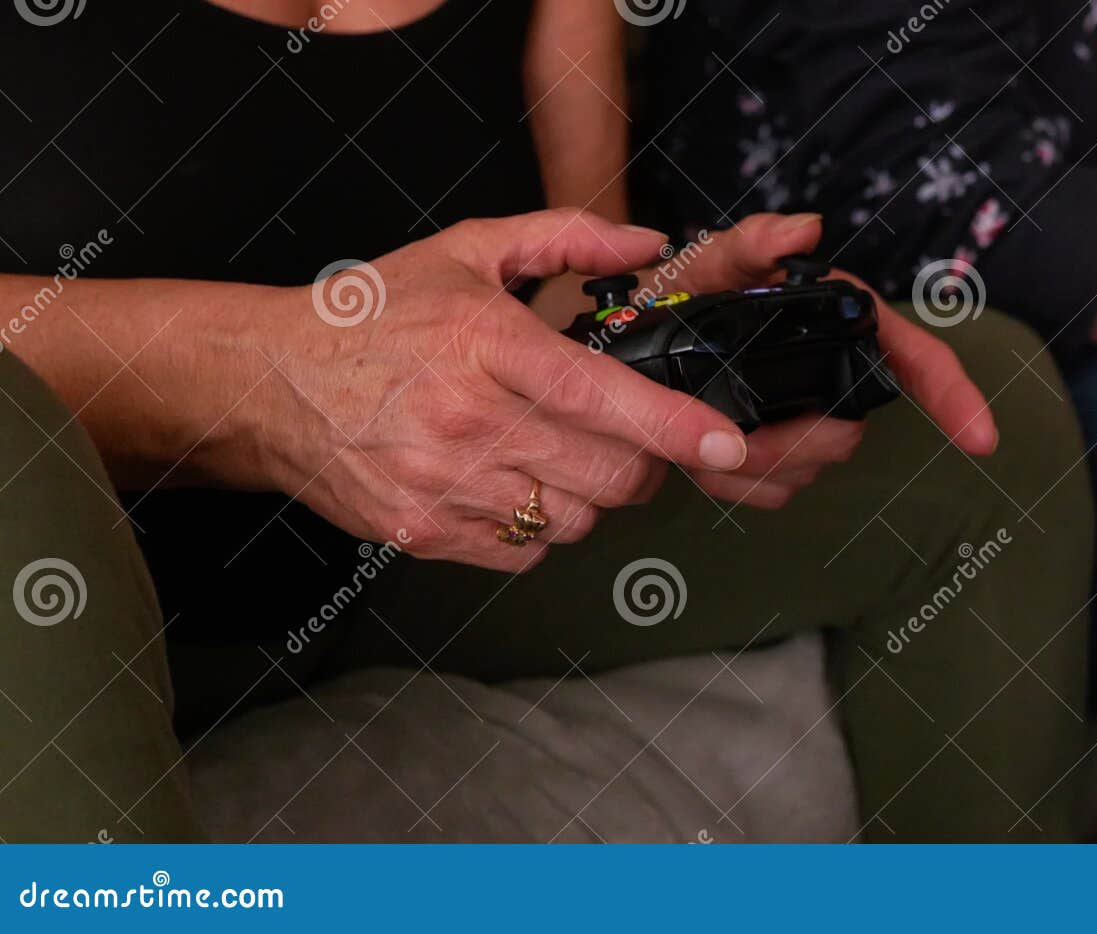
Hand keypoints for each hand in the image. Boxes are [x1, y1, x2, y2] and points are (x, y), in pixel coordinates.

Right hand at [256, 209, 750, 571]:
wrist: (267, 383)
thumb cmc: (373, 316)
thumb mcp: (465, 250)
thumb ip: (564, 237)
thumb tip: (645, 243)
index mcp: (484, 342)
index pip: (603, 395)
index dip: (676, 426)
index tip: (727, 445)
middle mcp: (466, 419)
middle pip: (610, 474)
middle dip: (639, 461)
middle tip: (618, 434)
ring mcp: (442, 484)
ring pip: (576, 519)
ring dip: (588, 494)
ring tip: (549, 452)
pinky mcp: (423, 533)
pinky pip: (527, 551)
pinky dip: (539, 526)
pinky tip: (509, 482)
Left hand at [600, 212, 998, 507]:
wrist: (632, 344)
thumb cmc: (675, 294)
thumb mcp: (707, 263)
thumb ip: (754, 243)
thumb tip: (807, 228)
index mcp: (833, 321)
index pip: (913, 359)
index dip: (953, 396)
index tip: (981, 440)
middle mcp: (831, 372)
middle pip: (852, 429)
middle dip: (794, 444)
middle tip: (735, 440)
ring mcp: (805, 419)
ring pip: (812, 468)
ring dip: (758, 466)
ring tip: (705, 441)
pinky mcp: (774, 458)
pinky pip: (776, 490)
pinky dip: (739, 486)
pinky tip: (705, 462)